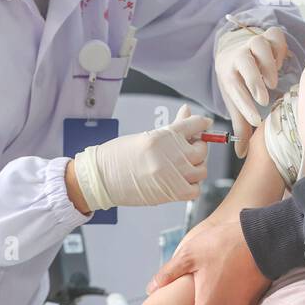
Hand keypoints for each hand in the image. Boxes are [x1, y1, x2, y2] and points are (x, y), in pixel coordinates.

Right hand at [72, 104, 209, 210]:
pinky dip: (191, 186)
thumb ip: (171, 127)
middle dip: (197, 148)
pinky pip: (195, 190)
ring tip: (181, 167)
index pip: (195, 124)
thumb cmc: (119, 156)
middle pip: (201, 149)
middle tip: (187, 150)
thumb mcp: (146, 136)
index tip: (204, 125)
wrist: (101, 178)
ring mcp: (173, 174)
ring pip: (201, 170)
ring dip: (195, 168)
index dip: (202, 125)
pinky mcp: (172, 193)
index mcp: (163, 136)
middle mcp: (171, 154)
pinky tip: (181, 182)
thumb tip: (187, 111)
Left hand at [146, 215, 268, 304]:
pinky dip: (236, 292)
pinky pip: (240, 301)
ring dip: (221, 298)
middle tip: (201, 284)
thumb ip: (168, 274)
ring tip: (218, 274)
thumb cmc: (225, 246)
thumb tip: (152, 287)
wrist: (263, 238)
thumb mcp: (189, 255)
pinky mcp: (257, 299)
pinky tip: (232, 272)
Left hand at [215, 25, 287, 157]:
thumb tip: (241, 154)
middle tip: (263, 100)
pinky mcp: (269, 35)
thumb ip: (240, 126)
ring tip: (272, 82)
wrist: (232, 49)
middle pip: (244, 62)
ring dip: (267, 64)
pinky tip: (281, 63)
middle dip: (253, 81)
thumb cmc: (237, 81)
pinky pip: (275, 36)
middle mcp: (239, 56)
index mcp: (228, 73)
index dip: (245, 106)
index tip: (255, 121)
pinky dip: (280, 49)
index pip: (234, 89)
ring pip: (259, 45)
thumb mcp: (235, 100)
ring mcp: (253, 43)